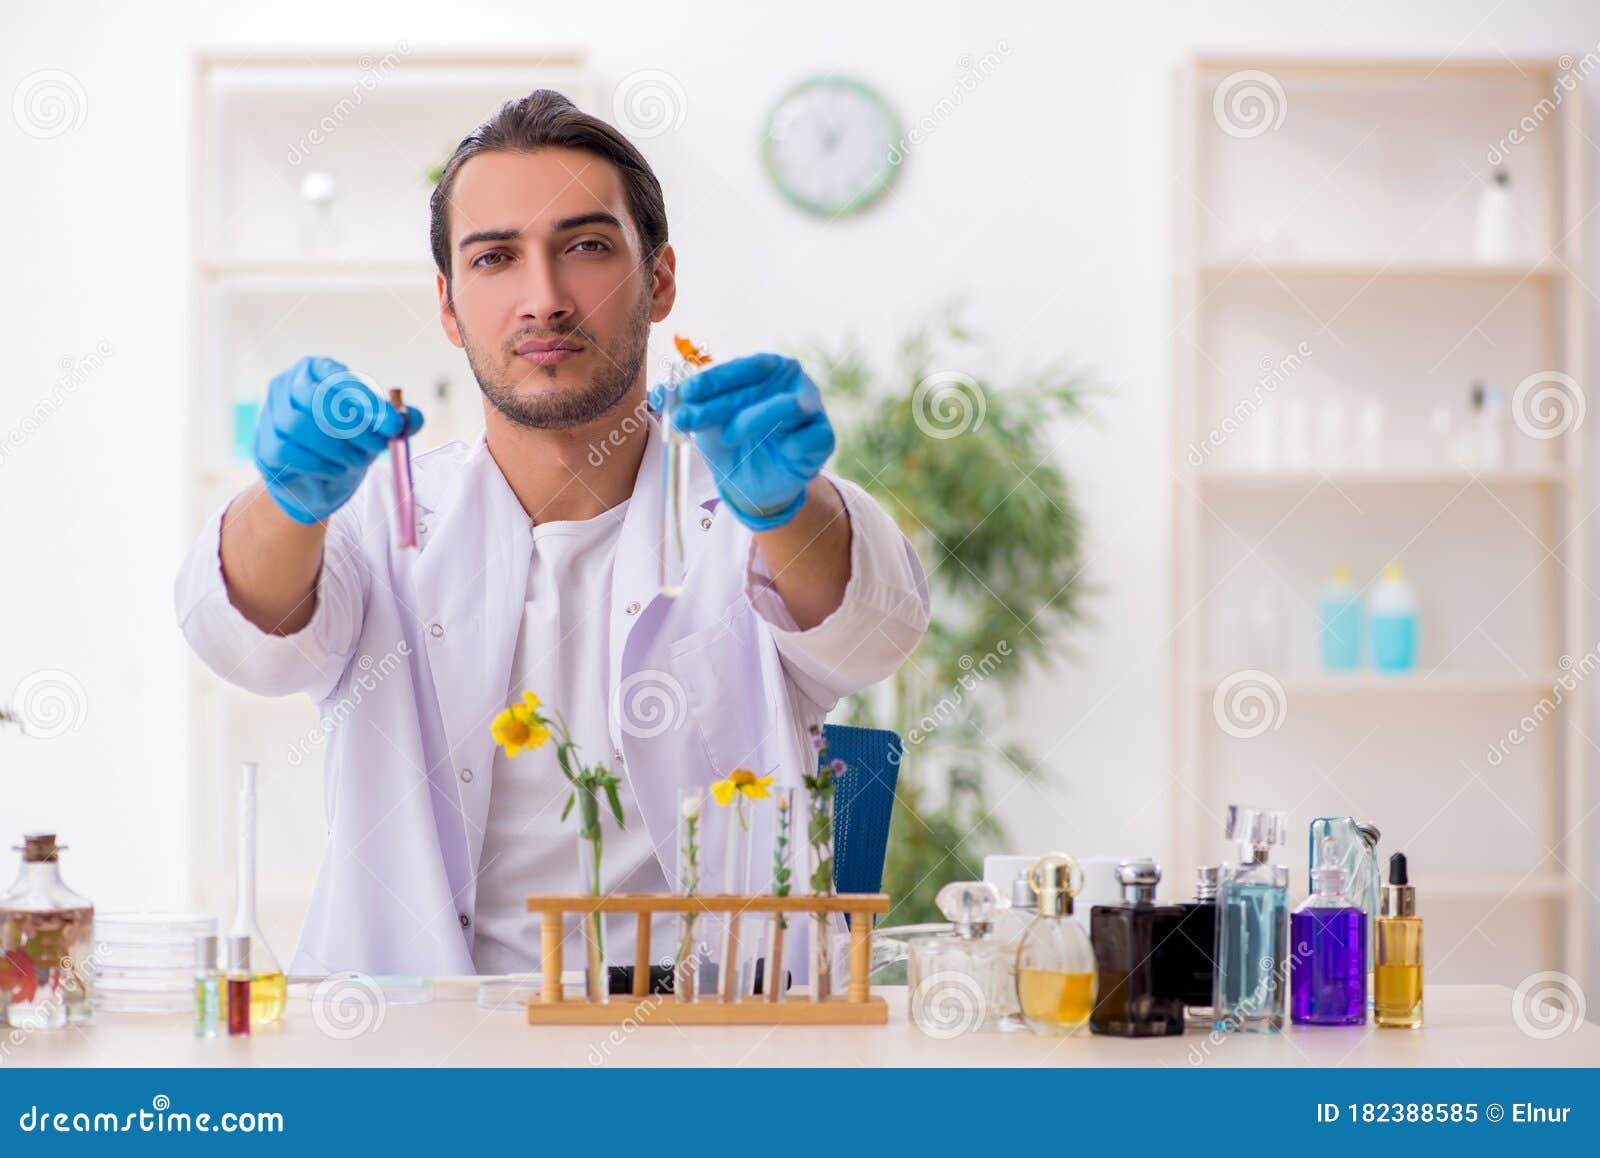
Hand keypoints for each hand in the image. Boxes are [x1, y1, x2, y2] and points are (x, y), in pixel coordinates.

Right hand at [253, 356, 422, 524]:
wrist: (316, 479)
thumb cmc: (346, 441)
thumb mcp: (375, 428)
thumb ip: (395, 421)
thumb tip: (412, 419)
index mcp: (316, 369)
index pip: (338, 377)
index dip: (367, 401)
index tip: (394, 425)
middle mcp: (287, 384)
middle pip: (314, 398)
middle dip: (352, 425)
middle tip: (379, 446)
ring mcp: (270, 414)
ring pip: (297, 424)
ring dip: (336, 447)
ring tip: (359, 461)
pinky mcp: (264, 446)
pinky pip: (287, 451)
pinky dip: (318, 464)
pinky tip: (338, 470)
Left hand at [654, 354, 834, 530]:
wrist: (758, 482)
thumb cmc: (737, 440)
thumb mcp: (707, 422)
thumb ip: (686, 404)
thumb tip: (657, 392)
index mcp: (768, 370)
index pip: (742, 367)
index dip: (713, 379)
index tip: (684, 393)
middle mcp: (793, 383)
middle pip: (759, 385)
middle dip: (720, 403)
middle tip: (687, 417)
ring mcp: (812, 408)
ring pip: (788, 406)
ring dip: (754, 419)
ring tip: (728, 437)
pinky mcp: (823, 437)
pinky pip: (810, 437)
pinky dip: (793, 444)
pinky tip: (780, 451)